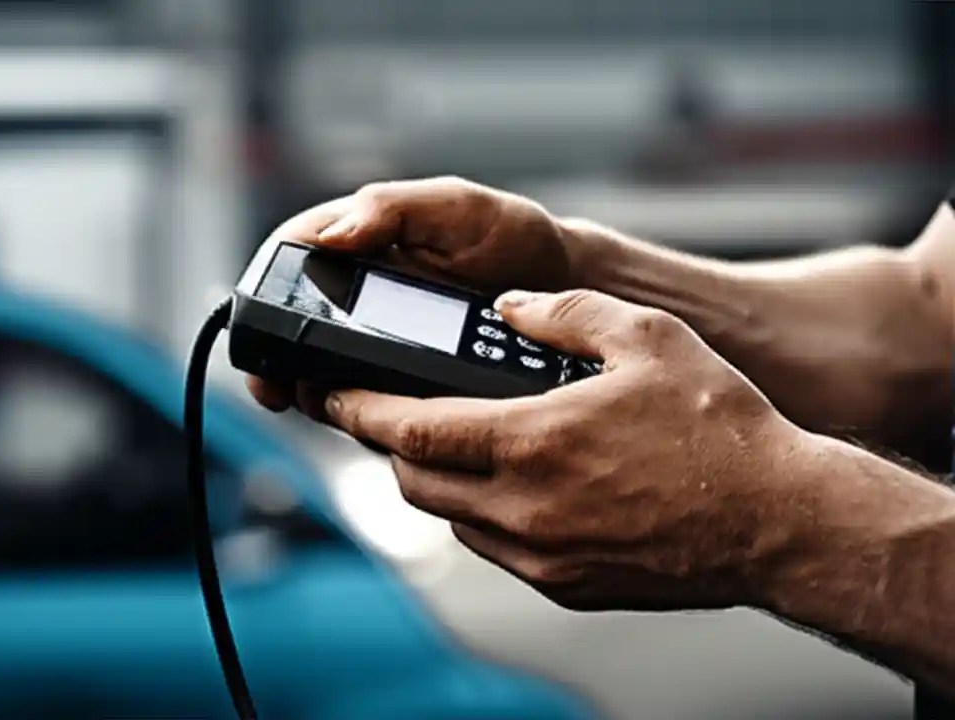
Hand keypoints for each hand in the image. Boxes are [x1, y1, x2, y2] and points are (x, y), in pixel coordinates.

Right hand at [246, 176, 573, 413]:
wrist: (569, 291)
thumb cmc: (513, 239)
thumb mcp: (456, 207)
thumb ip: (392, 209)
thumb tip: (329, 236)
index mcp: (362, 238)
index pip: (291, 257)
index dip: (265, 291)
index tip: (259, 327)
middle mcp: (361, 291)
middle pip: (295, 325)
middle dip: (278, 357)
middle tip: (280, 386)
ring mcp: (380, 339)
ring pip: (322, 369)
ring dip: (312, 389)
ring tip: (324, 404)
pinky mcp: (404, 381)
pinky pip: (368, 402)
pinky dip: (359, 414)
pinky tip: (368, 421)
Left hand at [322, 289, 814, 610]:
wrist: (780, 520)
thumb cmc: (720, 430)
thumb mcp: (645, 337)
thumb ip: (564, 312)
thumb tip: (513, 306)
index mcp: (531, 442)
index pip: (408, 429)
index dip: (360, 409)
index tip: (334, 394)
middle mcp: (523, 508)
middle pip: (413, 480)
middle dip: (389, 445)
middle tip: (387, 413)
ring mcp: (541, 555)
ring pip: (450, 519)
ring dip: (434, 481)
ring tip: (447, 444)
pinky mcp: (565, 586)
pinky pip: (493, 548)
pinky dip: (480, 514)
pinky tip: (508, 484)